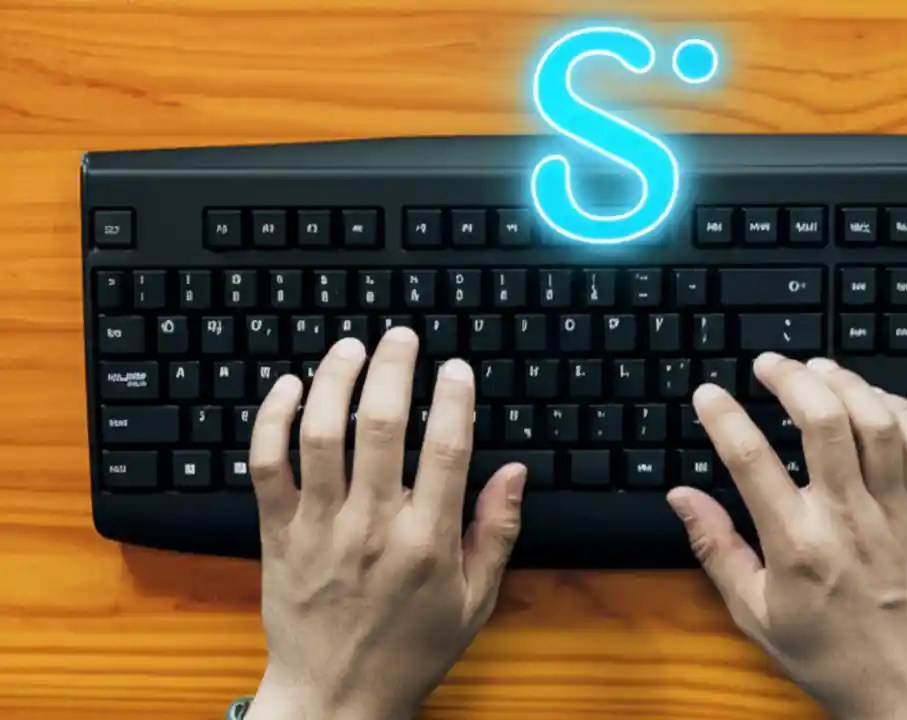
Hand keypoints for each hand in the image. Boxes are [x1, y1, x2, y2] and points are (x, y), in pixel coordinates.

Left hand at [245, 329, 526, 719]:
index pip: (445, 450)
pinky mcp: (277, 533)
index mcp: (427, 542)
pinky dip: (271, 420)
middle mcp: (372, 526)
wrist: (333, 699)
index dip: (453, 398)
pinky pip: (266, 465)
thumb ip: (497, 532)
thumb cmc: (410, 652)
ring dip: (335, 380)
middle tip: (401, 337)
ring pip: (320, 434)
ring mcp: (319, 527)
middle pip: (380, 426)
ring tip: (350, 347)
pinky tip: (288, 388)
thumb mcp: (475, 602)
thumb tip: (513, 473)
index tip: (456, 368)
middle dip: (393, 368)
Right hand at [668, 353, 906, 719]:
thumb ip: (715, 548)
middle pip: (823, 422)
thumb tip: (681, 498)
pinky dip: (895, 408)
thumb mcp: (753, 613)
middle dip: (790, 378)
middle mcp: (846, 520)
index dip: (724, 416)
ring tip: (816, 368)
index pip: (752, 461)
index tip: (708, 395)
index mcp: (797, 546)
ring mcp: (892, 512)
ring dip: (844, 382)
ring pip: (876, 422)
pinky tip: (869, 398)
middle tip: (767, 364)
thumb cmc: (828, 655)